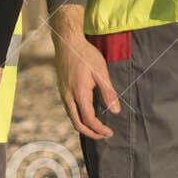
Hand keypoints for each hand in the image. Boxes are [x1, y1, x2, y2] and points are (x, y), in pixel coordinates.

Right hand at [49, 5, 119, 138]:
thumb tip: (116, 111)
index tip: (109, 132)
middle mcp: (68, 96)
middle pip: (77, 123)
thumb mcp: (101, 72)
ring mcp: (63, 93)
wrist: (67, 42)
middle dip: (91, 133)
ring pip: (71, 117)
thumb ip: (108, 92)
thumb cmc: (85, 55)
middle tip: (104, 135)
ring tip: (97, 127)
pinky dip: (78, 117)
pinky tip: (87, 113)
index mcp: (79, 93)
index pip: (89, 119)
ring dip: (84, 126)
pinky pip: (69, 110)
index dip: (99, 129)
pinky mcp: (62, 90)